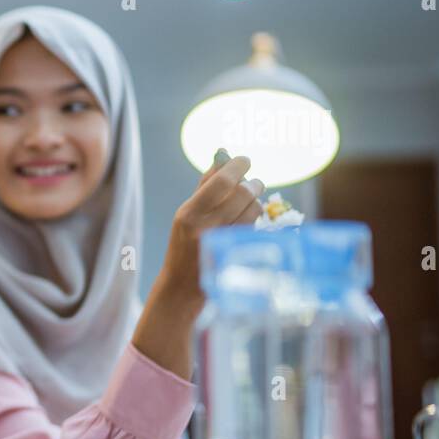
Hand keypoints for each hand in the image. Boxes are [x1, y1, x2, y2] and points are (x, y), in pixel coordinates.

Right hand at [158, 152, 264, 307]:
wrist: (183, 284)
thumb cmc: (184, 243)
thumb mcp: (186, 214)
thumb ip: (205, 185)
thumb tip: (223, 154)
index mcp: (189, 213)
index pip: (222, 181)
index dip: (238, 166)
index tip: (244, 160)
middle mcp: (206, 227)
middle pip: (243, 193)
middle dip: (253, 183)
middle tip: (254, 182)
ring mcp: (224, 241)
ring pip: (254, 209)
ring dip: (256, 200)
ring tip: (250, 201)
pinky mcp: (237, 252)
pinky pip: (255, 225)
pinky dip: (255, 216)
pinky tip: (248, 218)